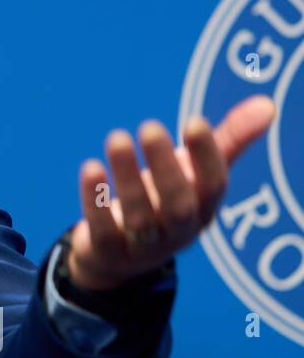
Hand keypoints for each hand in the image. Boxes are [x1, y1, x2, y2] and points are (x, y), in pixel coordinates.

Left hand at [67, 95, 276, 290]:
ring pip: (139, 217)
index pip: (213, 187)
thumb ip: (227, 140)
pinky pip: (103, 231)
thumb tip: (267, 104)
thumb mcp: (192, 172)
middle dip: (166, 167)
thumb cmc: (163, 199)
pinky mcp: (108, 252)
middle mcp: (177, 231)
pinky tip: (90, 168)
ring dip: (128, 176)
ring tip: (117, 137)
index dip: (207, 156)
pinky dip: (96, 201)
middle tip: (150, 127)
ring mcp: (143, 247)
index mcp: (202, 209)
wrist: (116, 254)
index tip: (194, 121)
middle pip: (178, 205)